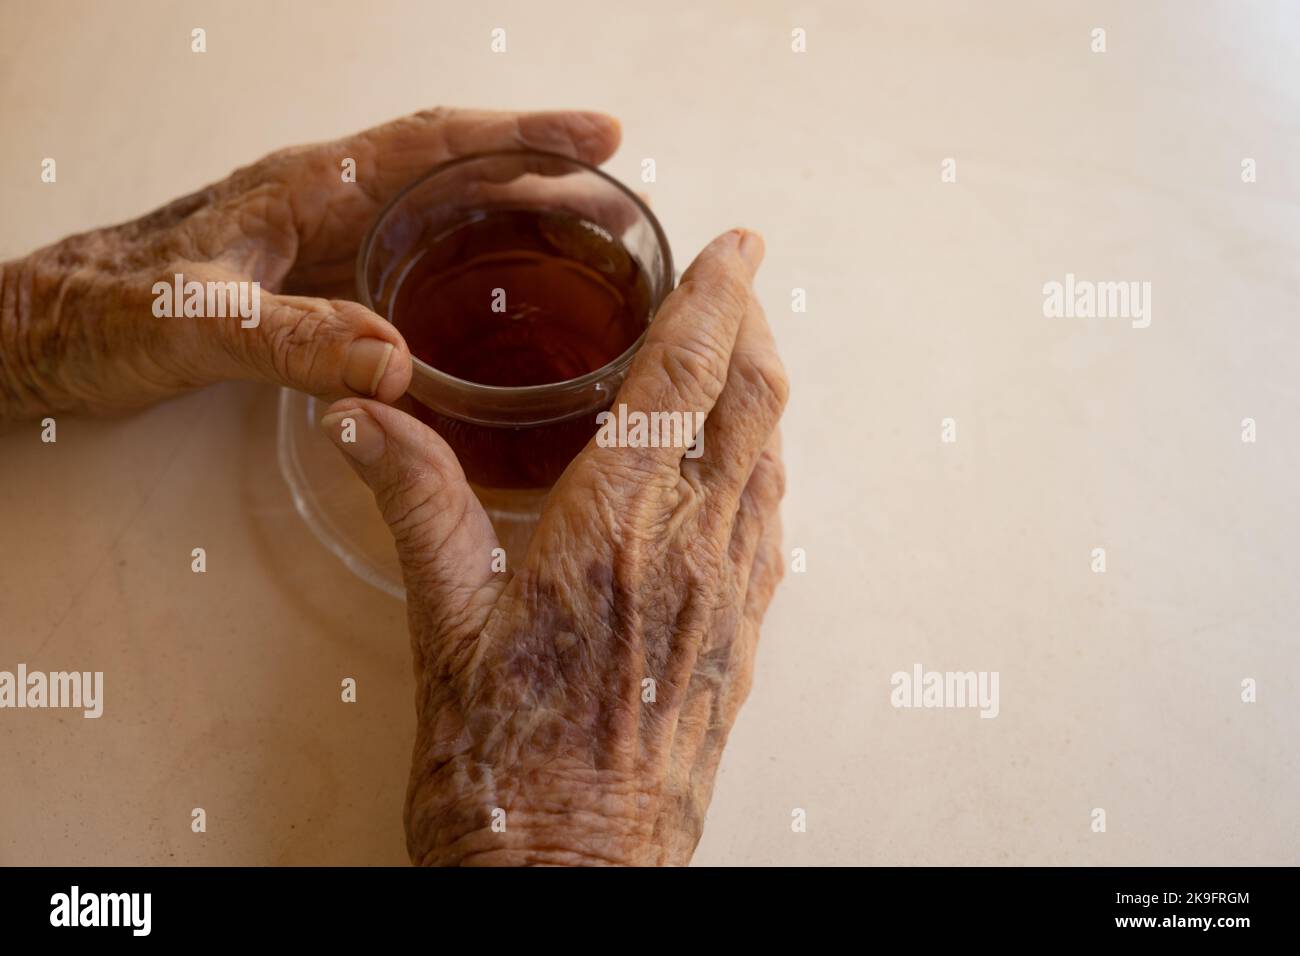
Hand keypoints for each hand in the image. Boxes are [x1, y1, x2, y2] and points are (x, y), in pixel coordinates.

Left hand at [0, 108, 620, 420]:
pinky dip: (472, 272)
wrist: (47, 335)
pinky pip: (417, 265)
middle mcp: (331, 204)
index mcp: (313, 188)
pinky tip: (497, 305)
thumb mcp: (195, 326)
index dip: (523, 135)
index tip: (598, 133)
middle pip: (460, 174)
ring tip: (587, 245)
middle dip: (544, 176)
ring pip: (444, 217)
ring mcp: (327, 243)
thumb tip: (396, 364)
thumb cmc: (102, 313)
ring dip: (515, 221)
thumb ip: (292, 340)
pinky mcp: (318, 284)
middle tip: (619, 202)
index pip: (438, 144)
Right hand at [323, 229, 787, 864]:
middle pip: (755, 403)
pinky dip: (762, 464)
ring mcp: (730, 598)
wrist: (570, 876)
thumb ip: (414, 502)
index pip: (688, 379)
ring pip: (773, 458)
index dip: (718, 298)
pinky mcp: (743, 640)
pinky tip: (735, 465)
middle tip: (736, 282)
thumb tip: (362, 416)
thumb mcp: (443, 625)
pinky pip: (772, 522)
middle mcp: (692, 552)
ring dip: (763, 392)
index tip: (736, 245)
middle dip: (754, 326)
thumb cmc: (503, 767)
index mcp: (615, 530)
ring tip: (735, 355)